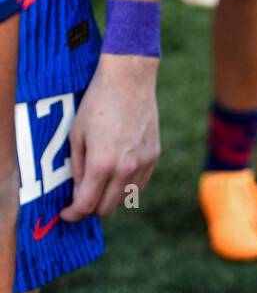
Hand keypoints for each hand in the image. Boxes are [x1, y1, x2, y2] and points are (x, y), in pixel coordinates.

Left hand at [60, 55, 159, 220]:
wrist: (129, 78)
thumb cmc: (98, 103)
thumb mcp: (76, 135)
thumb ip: (77, 168)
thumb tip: (78, 192)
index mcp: (102, 164)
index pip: (86, 206)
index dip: (73, 214)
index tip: (66, 213)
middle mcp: (125, 168)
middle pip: (106, 209)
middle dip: (90, 208)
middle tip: (81, 198)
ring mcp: (143, 162)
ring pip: (125, 199)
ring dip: (110, 198)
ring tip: (100, 184)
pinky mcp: (154, 154)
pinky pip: (140, 183)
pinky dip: (127, 185)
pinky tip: (118, 172)